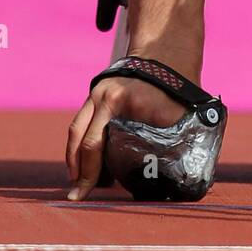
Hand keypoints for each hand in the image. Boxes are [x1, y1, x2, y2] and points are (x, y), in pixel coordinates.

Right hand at [65, 77, 185, 201]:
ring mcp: (97, 93)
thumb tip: (168, 180)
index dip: (93, 171)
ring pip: (76, 131)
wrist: (165, 55)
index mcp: (123, 103)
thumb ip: (169, 144)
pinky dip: (77, 144)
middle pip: (85, 140)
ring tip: (77, 183)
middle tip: (78, 195)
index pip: (100, 144)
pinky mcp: (94, 92)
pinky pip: (79, 122)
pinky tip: (81, 163)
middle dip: (81, 171)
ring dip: (74, 159)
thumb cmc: (175, 92)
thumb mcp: (176, 116)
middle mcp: (105, 97)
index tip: (88, 191)